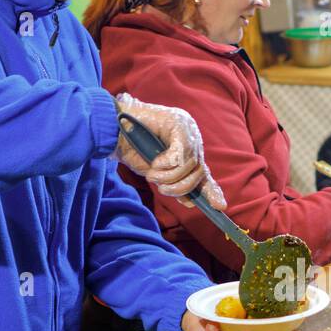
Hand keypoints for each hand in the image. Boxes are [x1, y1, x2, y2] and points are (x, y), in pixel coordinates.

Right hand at [116, 92, 226, 209]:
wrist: (112, 128)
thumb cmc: (131, 148)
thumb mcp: (156, 173)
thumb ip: (174, 183)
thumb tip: (191, 201)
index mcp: (187, 148)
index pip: (204, 172)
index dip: (211, 190)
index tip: (219, 206)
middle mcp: (191, 137)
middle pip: (200, 171)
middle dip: (180, 187)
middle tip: (161, 188)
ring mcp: (187, 128)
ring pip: (190, 165)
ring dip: (168, 177)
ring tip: (152, 174)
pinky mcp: (178, 123)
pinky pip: (180, 155)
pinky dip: (166, 164)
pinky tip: (154, 162)